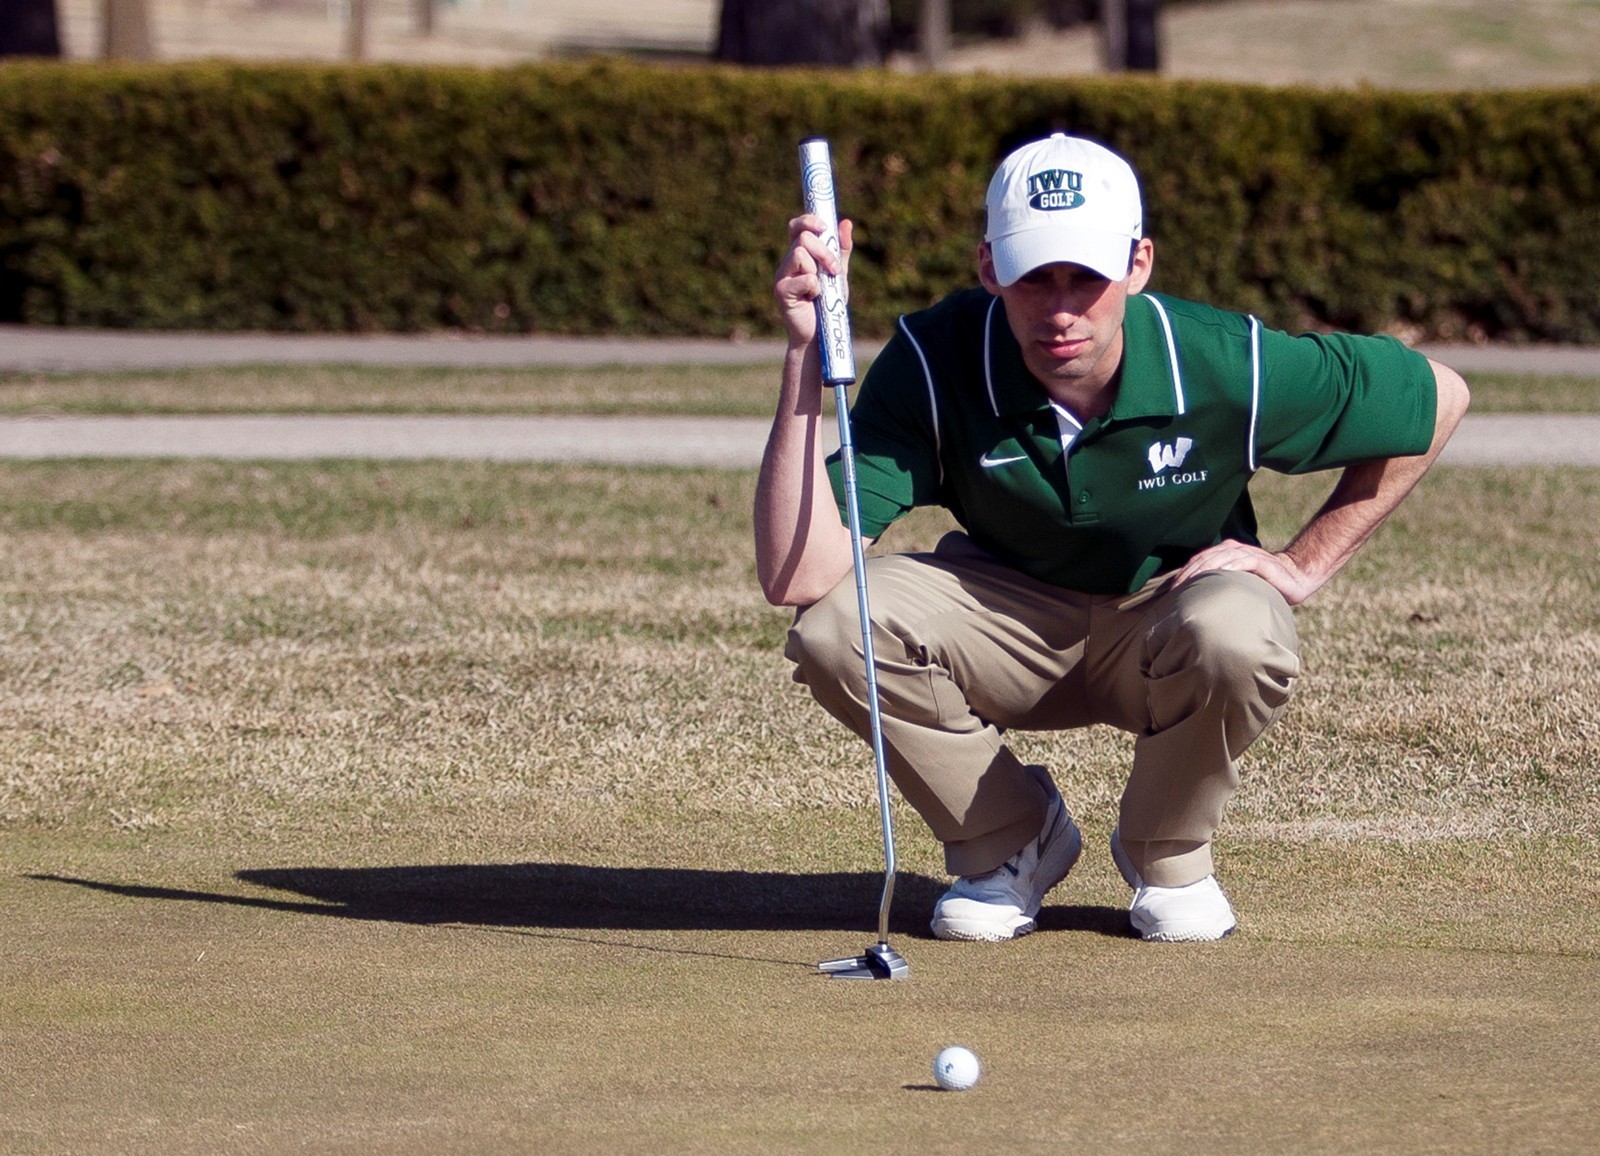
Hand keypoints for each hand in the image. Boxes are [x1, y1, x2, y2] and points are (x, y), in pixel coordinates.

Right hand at [773, 214, 851, 345]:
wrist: (820, 335)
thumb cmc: (828, 305)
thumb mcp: (839, 274)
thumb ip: (841, 250)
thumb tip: (846, 222)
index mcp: (798, 255)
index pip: (797, 226)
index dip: (808, 220)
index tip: (824, 227)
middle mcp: (787, 263)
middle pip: (803, 237)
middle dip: (823, 251)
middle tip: (832, 270)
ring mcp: (781, 276)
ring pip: (799, 253)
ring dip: (818, 270)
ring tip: (821, 288)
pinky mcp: (781, 291)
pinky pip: (804, 278)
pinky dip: (815, 288)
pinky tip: (812, 299)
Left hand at [1166, 539, 1318, 605]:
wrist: (1295, 578)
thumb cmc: (1262, 585)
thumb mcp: (1236, 585)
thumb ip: (1219, 587)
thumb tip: (1193, 606)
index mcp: (1223, 554)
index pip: (1197, 562)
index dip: (1183, 574)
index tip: (1169, 591)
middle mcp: (1232, 550)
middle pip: (1204, 559)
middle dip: (1188, 574)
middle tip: (1175, 590)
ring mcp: (1246, 553)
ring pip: (1220, 557)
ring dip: (1204, 569)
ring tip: (1190, 582)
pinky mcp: (1261, 560)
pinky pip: (1243, 560)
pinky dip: (1231, 565)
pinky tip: (1221, 572)